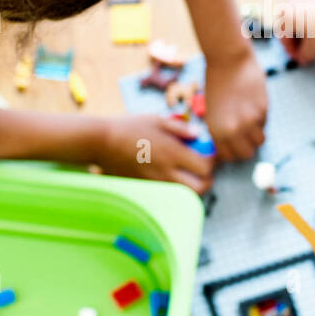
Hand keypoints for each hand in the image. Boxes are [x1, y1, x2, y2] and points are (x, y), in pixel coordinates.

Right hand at [94, 114, 213, 193]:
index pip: (206, 168)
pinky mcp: (146, 189)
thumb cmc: (129, 127)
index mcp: (173, 153)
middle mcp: (167, 172)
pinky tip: (170, 177)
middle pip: (200, 188)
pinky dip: (175, 190)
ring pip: (185, 195)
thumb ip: (181, 128)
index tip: (209, 155)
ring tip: (188, 175)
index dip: (212, 163)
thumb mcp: (157, 120)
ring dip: (192, 187)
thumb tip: (198, 134)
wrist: (102, 143)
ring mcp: (156, 183)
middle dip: (207, 181)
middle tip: (203, 171)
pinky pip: (168, 195)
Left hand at [204, 47, 266, 161]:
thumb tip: (233, 143)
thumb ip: (222, 129)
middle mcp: (233, 130)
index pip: (229, 157)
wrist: (228, 59)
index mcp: (216, 131)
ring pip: (260, 141)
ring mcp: (249, 121)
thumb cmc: (217, 82)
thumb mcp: (213, 111)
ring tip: (251, 121)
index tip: (235, 145)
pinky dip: (260, 119)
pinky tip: (252, 104)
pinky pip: (265, 123)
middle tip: (245, 137)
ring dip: (256, 134)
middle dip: (247, 148)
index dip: (233, 152)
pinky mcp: (262, 110)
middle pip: (247, 154)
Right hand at [276, 0, 314, 65]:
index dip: (290, 50)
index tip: (299, 57)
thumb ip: (305, 54)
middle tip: (306, 50)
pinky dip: (311, 17)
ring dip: (304, 28)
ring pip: (298, 14)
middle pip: (289, 23)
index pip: (282, 35)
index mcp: (285, 13)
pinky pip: (308, 5)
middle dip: (297, 39)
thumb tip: (303, 58)